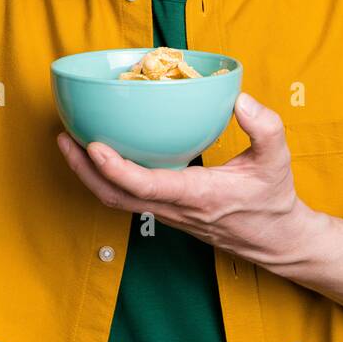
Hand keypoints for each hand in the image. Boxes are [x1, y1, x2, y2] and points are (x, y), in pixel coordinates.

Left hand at [56, 92, 315, 268]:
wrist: (277, 241)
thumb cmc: (274, 200)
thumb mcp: (279, 159)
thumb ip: (265, 127)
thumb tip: (240, 100)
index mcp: (199, 196)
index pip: (146, 187)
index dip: (115, 169)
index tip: (94, 145)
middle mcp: (176, 209)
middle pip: (116, 197)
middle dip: (84, 170)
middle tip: (63, 138)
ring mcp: (168, 214)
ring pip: (117, 200)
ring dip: (89, 175)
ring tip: (71, 142)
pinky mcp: (167, 212)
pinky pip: (128, 198)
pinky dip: (108, 177)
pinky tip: (103, 153)